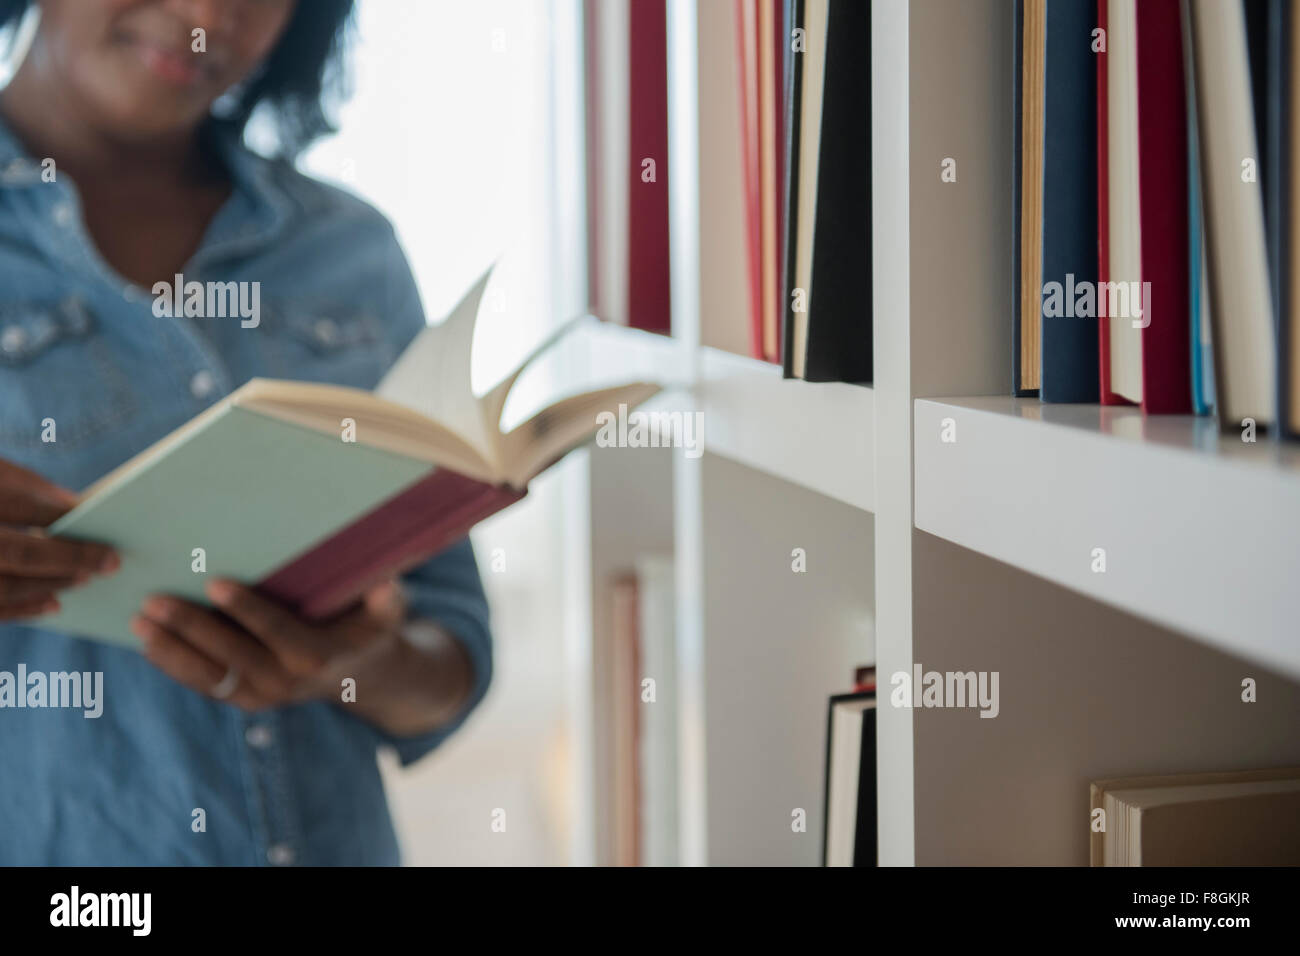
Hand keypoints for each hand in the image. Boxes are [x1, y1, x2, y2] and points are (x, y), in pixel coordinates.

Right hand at [0, 458, 118, 619]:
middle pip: (11, 551)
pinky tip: (52, 604)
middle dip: (63, 558)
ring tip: (81, 581)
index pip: (13, 502)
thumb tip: (78, 510)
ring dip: (43, 587)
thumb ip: (24, 488)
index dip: (57, 514)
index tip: (98, 518)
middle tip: (109, 562)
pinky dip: (19, 610)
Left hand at [131, 577, 405, 711]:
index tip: (216, 582)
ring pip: (210, 677)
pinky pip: (205, 686)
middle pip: (232, 656)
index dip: (247, 609)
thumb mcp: (389, 610)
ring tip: (140, 621)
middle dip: (190, 628)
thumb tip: (385, 584)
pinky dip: (173, 665)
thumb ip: (387, 599)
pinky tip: (148, 642)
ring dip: (171, 650)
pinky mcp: (246, 700)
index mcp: (320, 657)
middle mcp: (288, 683)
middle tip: (155, 599)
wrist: (364, 674)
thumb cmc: (372, 626)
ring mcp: (264, 696)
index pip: (278, 631)